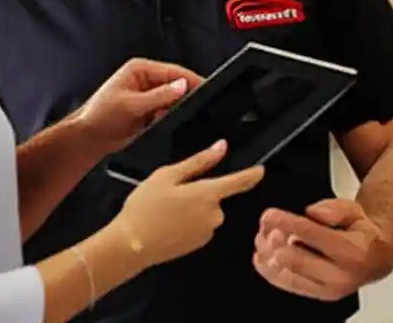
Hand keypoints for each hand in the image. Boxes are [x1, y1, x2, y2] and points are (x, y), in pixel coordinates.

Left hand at [75, 58, 200, 153]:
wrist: (88, 138)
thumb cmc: (100, 116)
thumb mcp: (131, 105)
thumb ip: (159, 96)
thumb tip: (183, 86)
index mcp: (140, 69)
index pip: (173, 71)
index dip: (191, 80)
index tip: (205, 89)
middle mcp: (146, 79)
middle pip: (176, 84)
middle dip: (184, 97)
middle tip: (194, 108)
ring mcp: (148, 95)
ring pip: (173, 100)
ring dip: (175, 109)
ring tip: (169, 117)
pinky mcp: (149, 110)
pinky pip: (167, 112)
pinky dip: (169, 117)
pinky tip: (163, 123)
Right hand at [113, 140, 264, 267]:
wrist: (131, 245)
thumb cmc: (145, 208)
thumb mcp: (168, 175)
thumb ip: (199, 161)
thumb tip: (221, 147)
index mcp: (207, 194)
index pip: (239, 181)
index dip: (252, 174)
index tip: (261, 169)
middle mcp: (213, 214)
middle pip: (215, 196)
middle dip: (198, 191)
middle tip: (171, 192)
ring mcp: (207, 232)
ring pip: (206, 211)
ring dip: (191, 208)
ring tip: (164, 209)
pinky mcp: (198, 244)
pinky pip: (199, 226)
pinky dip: (187, 222)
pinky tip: (167, 222)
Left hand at [253, 199, 392, 300]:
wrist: (375, 257)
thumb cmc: (361, 232)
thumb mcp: (353, 210)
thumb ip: (333, 209)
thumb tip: (313, 212)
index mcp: (353, 252)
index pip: (313, 235)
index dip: (287, 223)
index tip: (269, 215)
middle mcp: (341, 276)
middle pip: (297, 260)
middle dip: (275, 242)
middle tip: (264, 227)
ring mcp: (328, 290)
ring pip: (289, 275)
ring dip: (268, 256)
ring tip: (261, 238)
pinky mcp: (318, 296)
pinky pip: (288, 285)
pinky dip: (270, 272)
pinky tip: (262, 258)